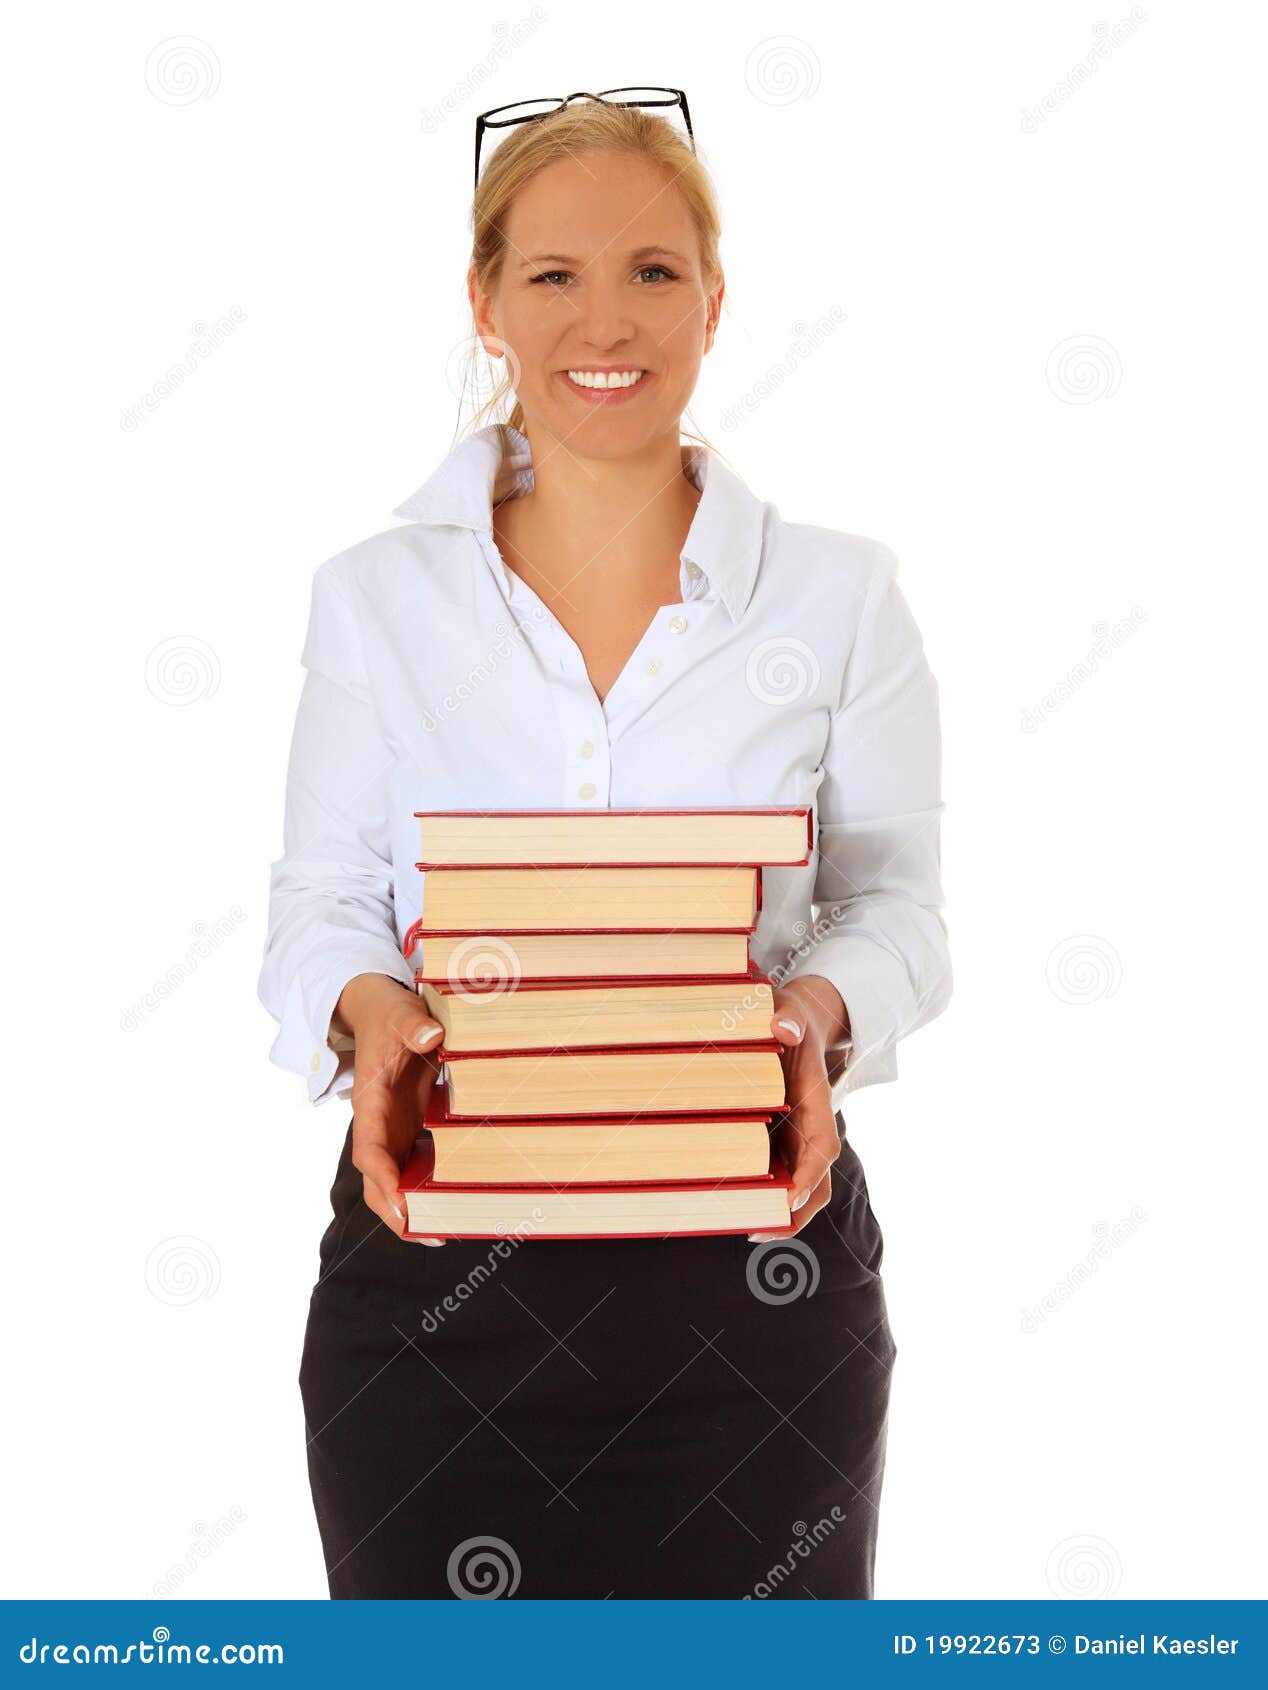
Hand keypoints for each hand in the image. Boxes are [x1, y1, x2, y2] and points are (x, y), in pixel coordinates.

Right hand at [335, 972, 446, 1245]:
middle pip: (377, 1178)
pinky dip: (424, 1189)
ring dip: (410, 1209)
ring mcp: (392, 1130)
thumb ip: (413, 1024)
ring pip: (392, 1180)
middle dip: (395, 1211)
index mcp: (370, 1101)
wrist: (380, 1013)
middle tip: (428, 1235)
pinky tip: (450, 1204)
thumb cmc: (389, 1015)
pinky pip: (410, 1167)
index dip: (381, 1175)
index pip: (368, 1147)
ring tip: (443, 1232)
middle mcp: (377, 1124)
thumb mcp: (401, 1013)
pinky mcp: (407, 1129)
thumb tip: (431, 1035)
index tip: (399, 1200)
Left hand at [749, 976, 849, 1242]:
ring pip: (801, 1184)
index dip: (809, 1175)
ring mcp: (798, 1136)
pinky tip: (736, 1204)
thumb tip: (783, 1028)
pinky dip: (765, 1193)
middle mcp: (812, 1126)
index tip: (789, 1197)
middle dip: (795, 1212)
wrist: (803, 1020)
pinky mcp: (782, 1138)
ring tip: (746, 1228)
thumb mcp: (789, 1010)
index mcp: (817, 1101)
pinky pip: (781, 1173)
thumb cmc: (793, 1018)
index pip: (823, 1146)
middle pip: (817, 1180)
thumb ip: (788, 1017)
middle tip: (758, 1231)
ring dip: (781, 1211)